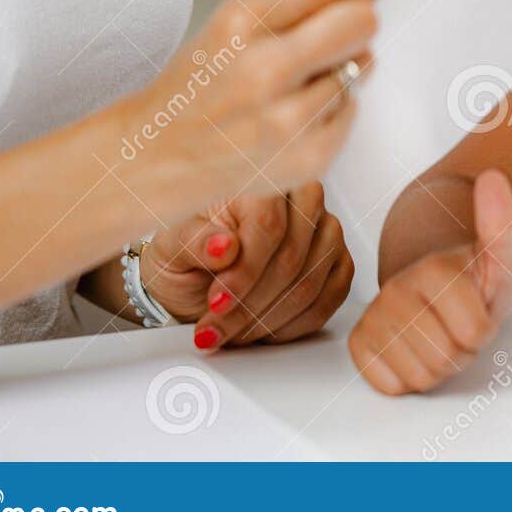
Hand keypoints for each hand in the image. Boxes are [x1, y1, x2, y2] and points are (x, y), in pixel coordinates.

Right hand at [112, 0, 398, 197]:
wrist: (155, 158)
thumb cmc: (199, 86)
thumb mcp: (236, 23)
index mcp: (240, 23)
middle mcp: (263, 71)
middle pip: (361, 21)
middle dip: (355, 23)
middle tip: (328, 38)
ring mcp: (286, 120)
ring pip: (363, 66)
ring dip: (340, 71)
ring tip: (292, 87)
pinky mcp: (308, 158)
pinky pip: (354, 111)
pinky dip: (333, 111)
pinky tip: (294, 118)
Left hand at [142, 184, 354, 348]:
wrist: (197, 275)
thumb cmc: (188, 253)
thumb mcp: (172, 246)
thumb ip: (195, 242)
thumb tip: (222, 246)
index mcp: (259, 180)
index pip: (268, 225)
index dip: (244, 271)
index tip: (217, 302)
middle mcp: (302, 199)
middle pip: (292, 257)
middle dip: (250, 304)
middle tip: (217, 325)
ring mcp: (326, 230)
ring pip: (310, 283)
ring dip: (267, 320)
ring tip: (232, 331)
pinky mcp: (339, 262)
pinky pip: (329, 299)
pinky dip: (292, 325)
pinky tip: (263, 330)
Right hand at [348, 170, 511, 394]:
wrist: (440, 289)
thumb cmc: (475, 279)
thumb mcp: (502, 256)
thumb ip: (501, 223)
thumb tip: (493, 176)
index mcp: (433, 268)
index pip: (475, 332)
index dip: (486, 328)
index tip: (479, 309)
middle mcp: (395, 290)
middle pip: (447, 357)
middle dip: (463, 350)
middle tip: (460, 326)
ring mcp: (373, 317)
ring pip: (421, 376)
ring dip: (440, 366)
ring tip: (442, 336)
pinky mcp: (359, 344)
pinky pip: (392, 386)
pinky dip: (410, 378)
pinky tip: (416, 350)